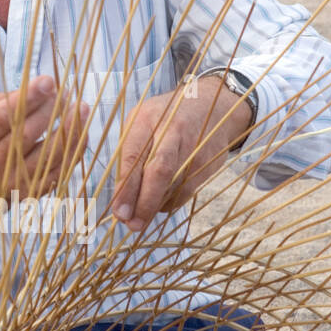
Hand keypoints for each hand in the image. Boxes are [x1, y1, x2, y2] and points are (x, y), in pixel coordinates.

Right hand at [0, 75, 90, 209]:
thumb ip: (5, 101)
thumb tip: (41, 88)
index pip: (3, 117)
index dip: (28, 99)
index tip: (48, 81)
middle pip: (26, 134)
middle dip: (49, 110)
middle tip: (63, 92)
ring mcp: (13, 181)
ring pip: (46, 154)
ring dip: (68, 129)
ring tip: (81, 108)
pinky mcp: (32, 192)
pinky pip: (59, 170)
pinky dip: (73, 149)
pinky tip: (81, 131)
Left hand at [110, 77, 253, 230]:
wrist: (213, 106)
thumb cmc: (165, 118)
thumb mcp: (141, 122)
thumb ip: (129, 152)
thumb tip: (119, 195)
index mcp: (146, 119)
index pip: (133, 157)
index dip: (126, 188)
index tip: (118, 212)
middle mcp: (171, 131)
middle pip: (157, 172)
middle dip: (144, 203)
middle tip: (132, 225)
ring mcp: (192, 147)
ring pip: (172, 186)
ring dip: (155, 208)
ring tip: (140, 221)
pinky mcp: (206, 162)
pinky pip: (185, 191)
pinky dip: (169, 203)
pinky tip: (159, 206)